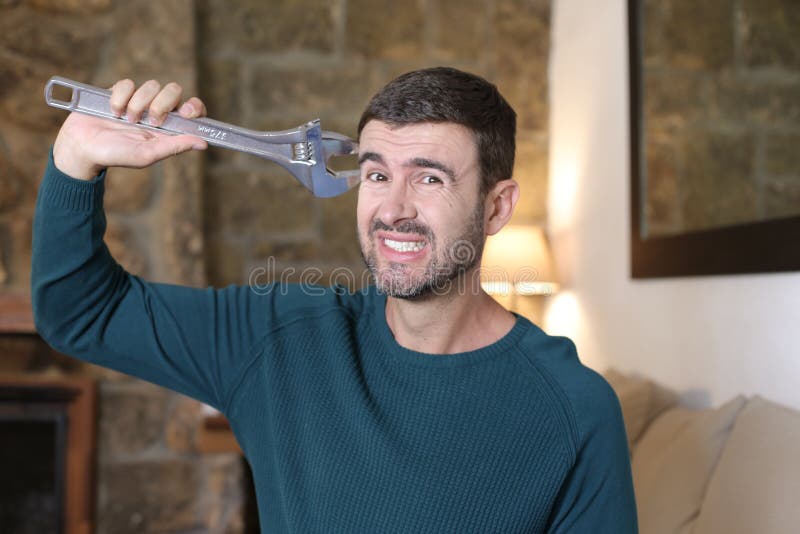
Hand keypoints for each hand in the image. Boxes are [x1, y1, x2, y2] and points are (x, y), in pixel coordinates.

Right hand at [52, 79, 208, 180]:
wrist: (82, 146)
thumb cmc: (116, 155)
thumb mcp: (147, 155)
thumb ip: (174, 147)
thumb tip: (203, 143)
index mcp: (169, 128)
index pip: (193, 109)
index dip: (194, 107)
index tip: (185, 113)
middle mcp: (158, 112)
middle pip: (174, 90)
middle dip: (163, 103)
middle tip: (152, 121)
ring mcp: (139, 100)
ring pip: (152, 86)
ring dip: (139, 104)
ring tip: (127, 120)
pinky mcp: (120, 91)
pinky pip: (128, 83)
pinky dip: (120, 97)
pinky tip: (113, 111)